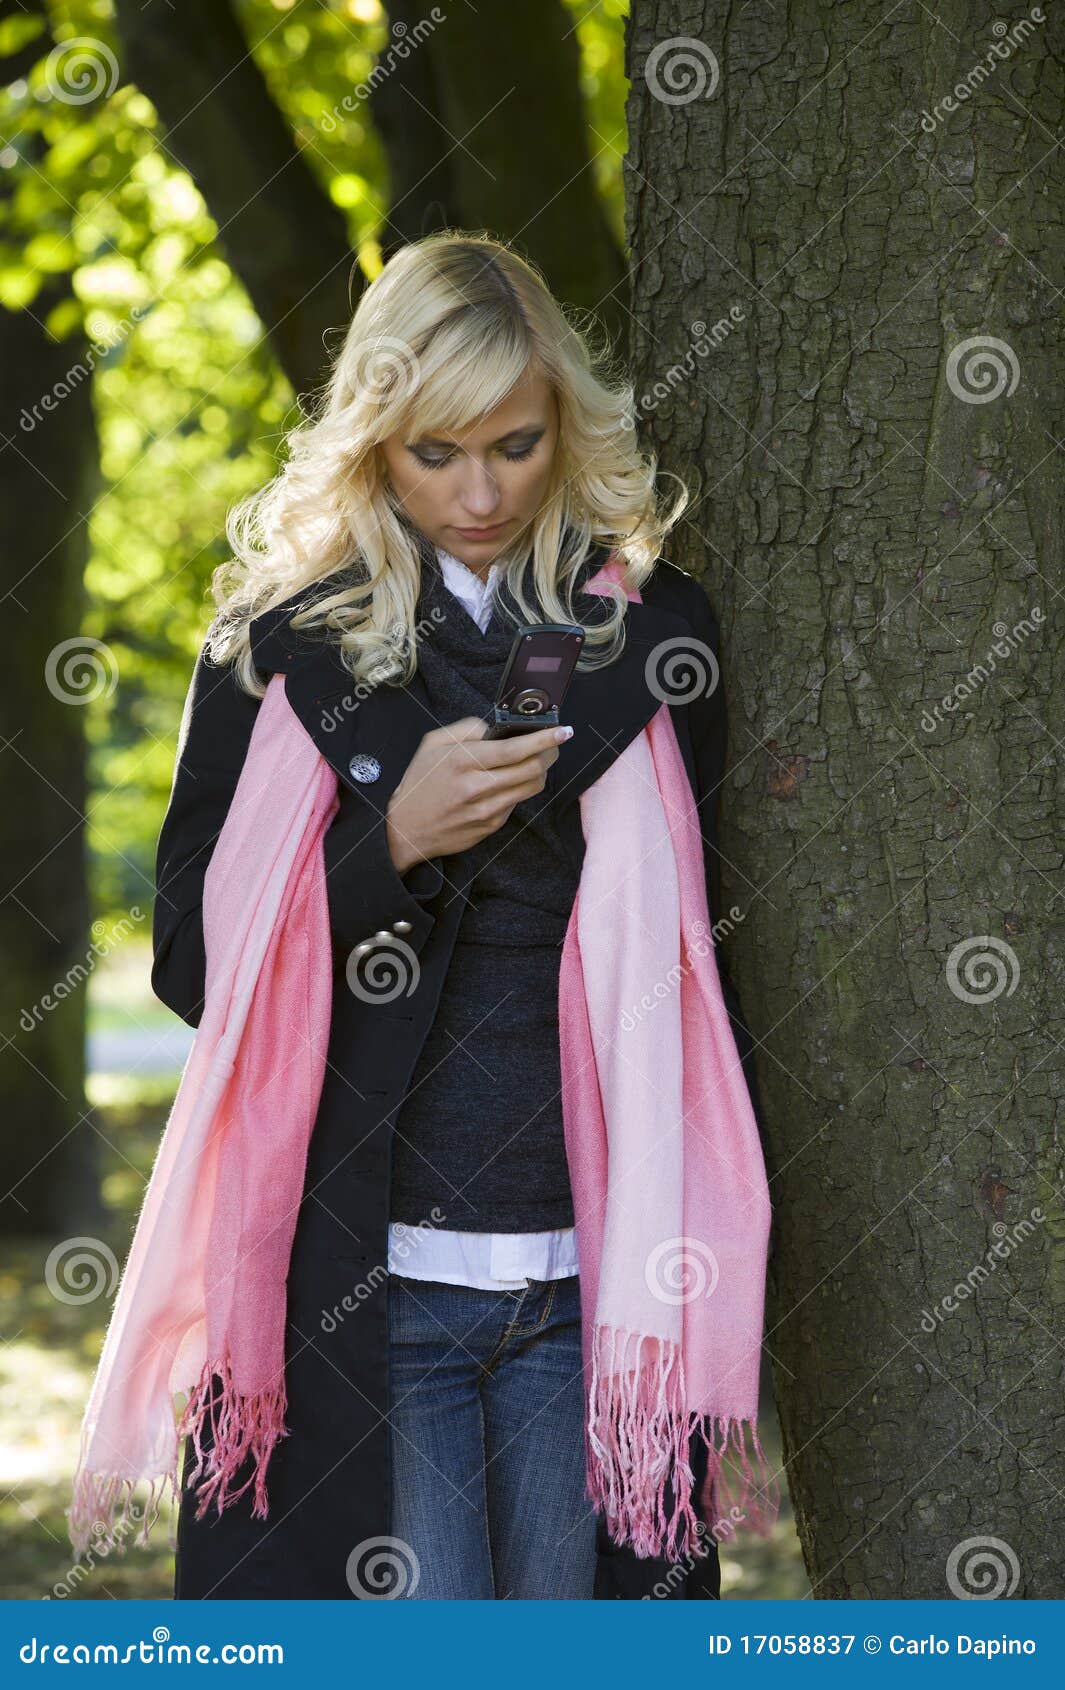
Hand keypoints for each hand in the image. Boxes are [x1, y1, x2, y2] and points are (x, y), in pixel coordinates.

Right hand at [385, 715, 572, 873]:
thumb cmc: (420, 783)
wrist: (405, 829)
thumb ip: (468, 729)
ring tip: (537, 760)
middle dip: (550, 753)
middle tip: (554, 744)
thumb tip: (498, 727)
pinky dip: (520, 788)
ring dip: (541, 771)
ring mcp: (487, 810)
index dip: (545, 738)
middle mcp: (477, 787)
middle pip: (532, 768)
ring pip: (532, 787)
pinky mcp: (491, 825)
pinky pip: (517, 802)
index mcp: (462, 761)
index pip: (515, 749)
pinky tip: (509, 782)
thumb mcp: (433, 744)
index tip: (563, 731)